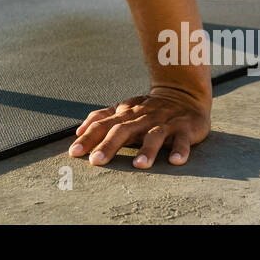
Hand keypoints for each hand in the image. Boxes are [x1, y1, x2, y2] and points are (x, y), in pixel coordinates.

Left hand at [68, 87, 209, 167]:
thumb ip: (102, 118)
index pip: (103, 125)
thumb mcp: (124, 110)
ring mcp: (164, 123)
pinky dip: (180, 149)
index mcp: (126, 115)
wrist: (183, 94)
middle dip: (108, 145)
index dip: (88, 137)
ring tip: (139, 165)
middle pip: (123, 130)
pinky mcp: (185, 129)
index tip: (74, 152)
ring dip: (147, 149)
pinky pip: (183, 140)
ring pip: (154, 135)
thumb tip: (79, 131)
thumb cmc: (148, 109)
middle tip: (96, 161)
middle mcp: (142, 118)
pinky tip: (175, 160)